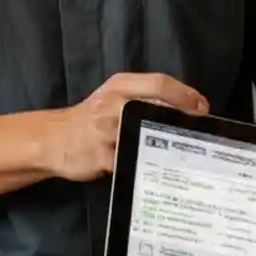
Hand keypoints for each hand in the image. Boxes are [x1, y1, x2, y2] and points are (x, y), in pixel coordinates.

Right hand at [47, 73, 207, 181]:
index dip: (185, 95)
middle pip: (157, 107)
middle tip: (201, 133)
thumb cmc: (91, 119)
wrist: (52, 140)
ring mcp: (105, 130)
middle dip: (183, 120)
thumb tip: (186, 109)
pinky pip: (130, 162)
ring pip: (146, 137)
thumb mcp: (114, 98)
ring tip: (185, 154)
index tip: (203, 109)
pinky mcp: (100, 156)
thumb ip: (143, 99)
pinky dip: (146, 167)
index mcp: (120, 85)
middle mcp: (113, 103)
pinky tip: (159, 172)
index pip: (159, 83)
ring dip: (168, 146)